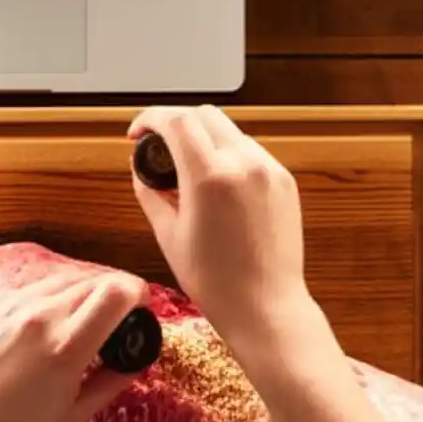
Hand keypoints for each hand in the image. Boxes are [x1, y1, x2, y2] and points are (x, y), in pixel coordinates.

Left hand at [0, 272, 148, 421]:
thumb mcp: (73, 417)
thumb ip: (110, 382)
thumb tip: (136, 361)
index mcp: (65, 347)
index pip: (116, 292)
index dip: (138, 292)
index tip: (142, 306)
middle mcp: (40, 316)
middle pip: (94, 280)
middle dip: (115, 291)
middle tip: (120, 315)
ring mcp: (12, 307)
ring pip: (64, 278)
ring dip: (85, 290)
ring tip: (88, 316)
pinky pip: (36, 286)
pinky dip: (55, 294)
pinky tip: (53, 318)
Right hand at [128, 106, 310, 340]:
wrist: (265, 306)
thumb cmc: (216, 281)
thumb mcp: (168, 236)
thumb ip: (150, 193)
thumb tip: (140, 170)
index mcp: (210, 177)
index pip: (176, 120)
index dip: (150, 119)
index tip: (138, 132)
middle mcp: (244, 164)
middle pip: (204, 115)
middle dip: (175, 123)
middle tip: (158, 146)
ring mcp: (269, 170)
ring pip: (229, 131)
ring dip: (203, 138)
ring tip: (187, 169)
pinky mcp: (284, 181)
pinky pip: (250, 152)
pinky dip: (227, 155)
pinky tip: (216, 183)